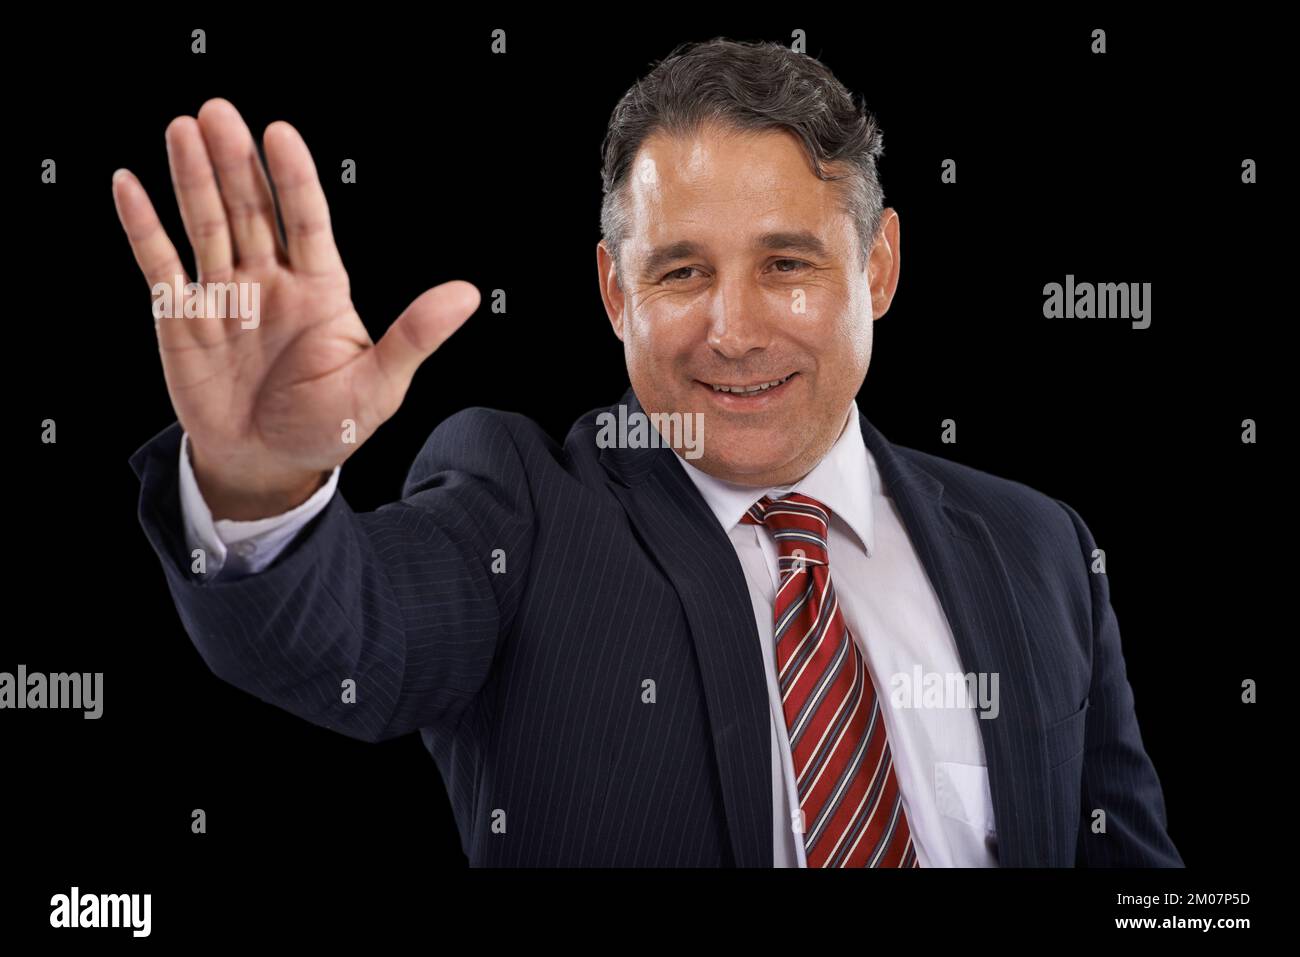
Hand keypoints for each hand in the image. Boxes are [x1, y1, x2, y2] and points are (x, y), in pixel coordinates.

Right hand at [113, 98, 478, 518]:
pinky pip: (159, 265)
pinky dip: (143, 227)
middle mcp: (271, 280)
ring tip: (183, 129)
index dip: (294, 179)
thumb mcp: (379, 386)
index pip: (308, 220)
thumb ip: (414, 336)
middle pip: (252, 210)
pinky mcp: (181, 318)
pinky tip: (129, 185)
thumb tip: (468, 295)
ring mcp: (225, 295)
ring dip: (193, 180)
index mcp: (321, 288)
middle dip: (235, 162)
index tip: (280, 133)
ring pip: (207, 225)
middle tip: (219, 112)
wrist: (270, 465)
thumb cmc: (329, 426)